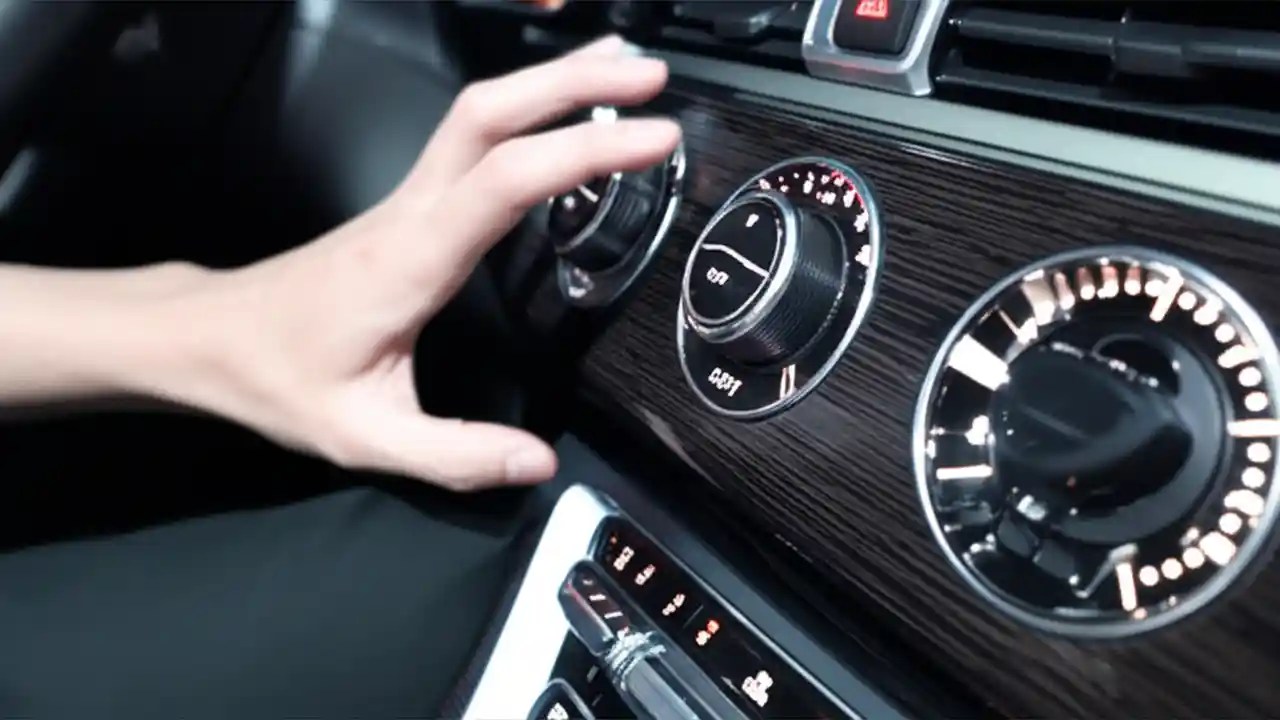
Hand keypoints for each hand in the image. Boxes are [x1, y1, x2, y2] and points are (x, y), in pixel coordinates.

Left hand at [162, 36, 680, 489]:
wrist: (209, 337)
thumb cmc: (280, 380)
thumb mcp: (364, 437)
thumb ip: (455, 455)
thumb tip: (540, 464)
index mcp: (409, 260)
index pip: (503, 181)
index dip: (582, 154)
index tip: (655, 139)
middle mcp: (410, 211)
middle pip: (489, 114)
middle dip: (573, 85)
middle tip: (651, 80)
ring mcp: (406, 198)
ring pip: (478, 113)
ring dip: (550, 83)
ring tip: (623, 68)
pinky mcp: (408, 204)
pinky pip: (471, 137)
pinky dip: (525, 108)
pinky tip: (558, 112)